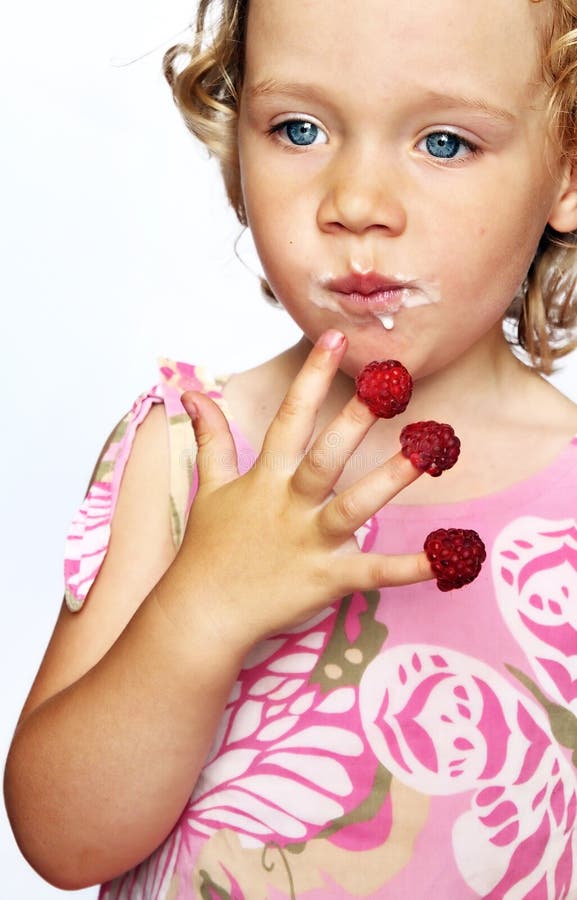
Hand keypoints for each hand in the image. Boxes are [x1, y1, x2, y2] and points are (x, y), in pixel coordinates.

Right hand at [169, 331, 431, 649]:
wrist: (201, 613)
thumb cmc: (209, 549)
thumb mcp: (210, 487)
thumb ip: (210, 437)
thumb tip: (192, 393)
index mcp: (266, 478)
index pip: (290, 418)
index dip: (312, 376)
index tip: (336, 337)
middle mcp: (290, 504)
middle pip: (325, 456)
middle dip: (355, 419)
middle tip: (389, 383)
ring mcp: (310, 542)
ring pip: (355, 506)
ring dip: (390, 479)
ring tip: (427, 453)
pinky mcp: (327, 579)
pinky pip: (374, 572)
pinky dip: (411, 567)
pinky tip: (448, 557)